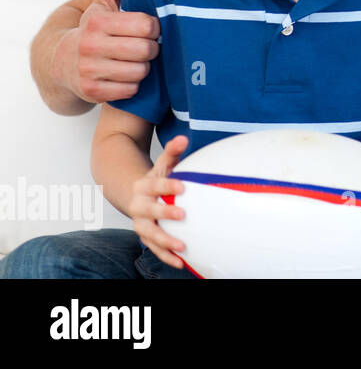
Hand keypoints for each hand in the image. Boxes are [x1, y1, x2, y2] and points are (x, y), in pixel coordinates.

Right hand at [56, 0, 160, 102]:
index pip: (147, 26)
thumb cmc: (91, 30)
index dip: (154, 27)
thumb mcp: (102, 2)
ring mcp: (90, 71)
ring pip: (140, 72)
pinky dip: (133, 85)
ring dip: (144, 68)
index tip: (150, 28)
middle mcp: (91, 46)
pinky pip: (130, 90)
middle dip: (152, 48)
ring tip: (137, 60)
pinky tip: (126, 75)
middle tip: (147, 46)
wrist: (58, 61)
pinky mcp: (92, 92)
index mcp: (97, 22)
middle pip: (146, 50)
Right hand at [128, 134, 187, 268]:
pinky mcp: (146, 236)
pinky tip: (181, 263)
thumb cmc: (157, 179)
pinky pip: (154, 248)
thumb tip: (183, 138)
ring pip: (149, 234)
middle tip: (182, 215)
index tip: (183, 187)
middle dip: (164, 213)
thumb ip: (172, 152)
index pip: (154, 185)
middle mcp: (138, 206)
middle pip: (148, 211)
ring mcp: (140, 223)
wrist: (135, 194)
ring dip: (164, 242)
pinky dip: (166, 256)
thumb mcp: (163, 164)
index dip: (167, 186)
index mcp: (143, 186)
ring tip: (182, 247)